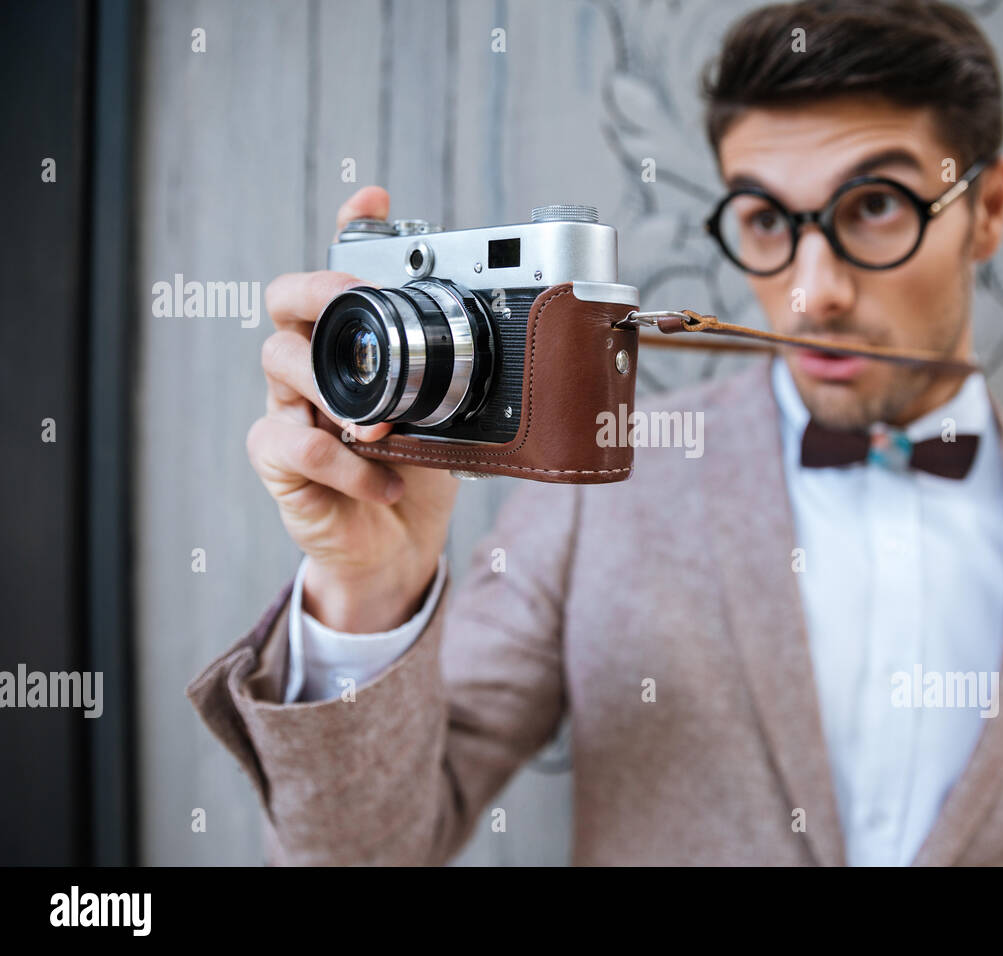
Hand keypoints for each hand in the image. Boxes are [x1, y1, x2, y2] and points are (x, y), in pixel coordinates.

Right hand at [247, 186, 458, 631]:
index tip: (374, 196)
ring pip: (280, 359)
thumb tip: (523, 343)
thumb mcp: (451, 419)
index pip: (340, 272)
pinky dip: (344, 462)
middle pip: (285, 296)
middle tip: (359, 299)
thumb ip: (463, 380)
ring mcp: (287, 407)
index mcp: (354, 344)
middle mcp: (312, 363)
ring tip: (376, 423)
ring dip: (336, 386)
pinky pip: (294, 443)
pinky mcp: (277, 460)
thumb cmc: (420, 472)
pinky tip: (382, 479)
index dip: (350, 229)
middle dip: (319, 287)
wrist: (396, 548)